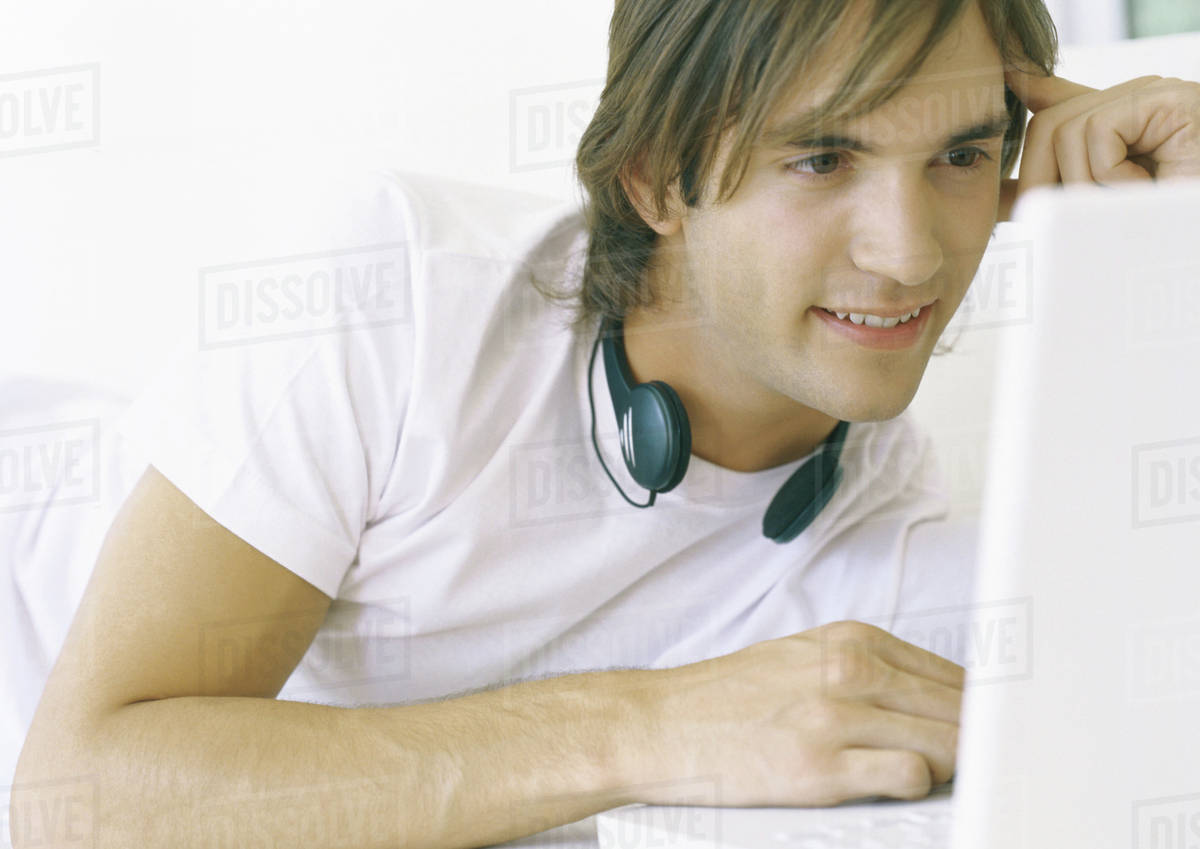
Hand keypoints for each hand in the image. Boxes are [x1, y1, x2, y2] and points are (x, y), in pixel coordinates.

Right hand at [634, 620, 962, 806]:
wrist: (663, 724)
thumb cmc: (732, 697)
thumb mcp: (806, 658)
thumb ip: (870, 671)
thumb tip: (938, 700)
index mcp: (851, 640)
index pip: (951, 675)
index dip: (978, 710)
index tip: (989, 730)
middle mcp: (849, 670)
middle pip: (957, 707)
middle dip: (976, 738)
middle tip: (980, 760)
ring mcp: (836, 717)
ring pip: (945, 741)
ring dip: (952, 764)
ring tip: (937, 775)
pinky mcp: (820, 766)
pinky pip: (909, 776)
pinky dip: (916, 786)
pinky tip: (897, 785)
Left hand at [998, 68, 1199, 220]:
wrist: (1198, 223)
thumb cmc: (1165, 218)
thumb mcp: (1100, 203)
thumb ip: (1058, 190)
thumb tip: (1005, 198)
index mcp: (1123, 119)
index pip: (1063, 100)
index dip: (1031, 91)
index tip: (1008, 81)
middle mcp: (1136, 99)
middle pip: (1049, 123)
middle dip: (1038, 177)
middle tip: (1054, 218)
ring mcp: (1152, 95)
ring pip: (1067, 132)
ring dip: (1082, 183)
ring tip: (1119, 204)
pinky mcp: (1166, 101)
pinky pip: (1098, 132)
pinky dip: (1110, 173)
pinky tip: (1145, 186)